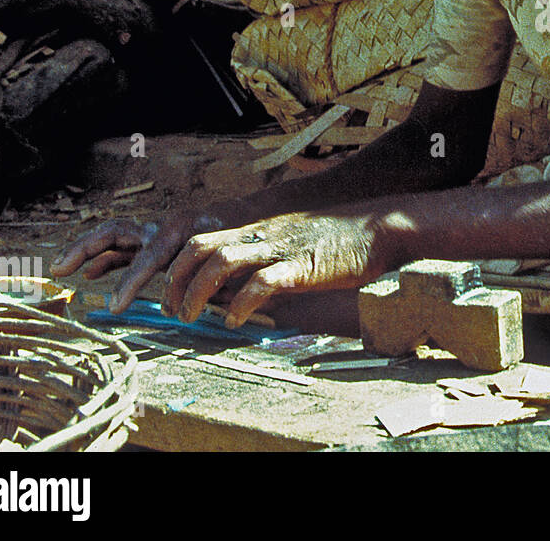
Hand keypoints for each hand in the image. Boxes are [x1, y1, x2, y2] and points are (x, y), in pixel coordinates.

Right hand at [50, 211, 231, 312]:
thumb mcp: (230, 261)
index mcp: (180, 230)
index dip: (130, 282)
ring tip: (59, 268)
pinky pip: (122, 248)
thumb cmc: (236, 241)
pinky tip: (89, 274)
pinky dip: (104, 258)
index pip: (148, 256)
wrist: (245, 218)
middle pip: (116, 232)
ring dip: (85, 250)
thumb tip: (201, 309)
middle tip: (60, 267)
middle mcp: (161, 227)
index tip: (115, 307)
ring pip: (113, 236)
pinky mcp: (153, 239)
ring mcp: (154, 231)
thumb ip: (214, 284)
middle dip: (86, 248)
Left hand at [163, 211, 390, 328]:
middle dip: (176, 280)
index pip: (202, 240)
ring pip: (221, 262)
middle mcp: (262, 236)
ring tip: (191, 317)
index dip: (177, 267)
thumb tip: (238, 291)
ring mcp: (280, 249)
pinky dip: (240, 303)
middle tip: (170, 309)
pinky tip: (234, 320)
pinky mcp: (301, 266)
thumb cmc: (341, 243)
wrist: (379, 229)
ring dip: (197, 292)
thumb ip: (266, 263)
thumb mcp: (294, 247)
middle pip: (199, 247)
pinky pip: (261, 282)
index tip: (170, 294)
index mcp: (259, 231)